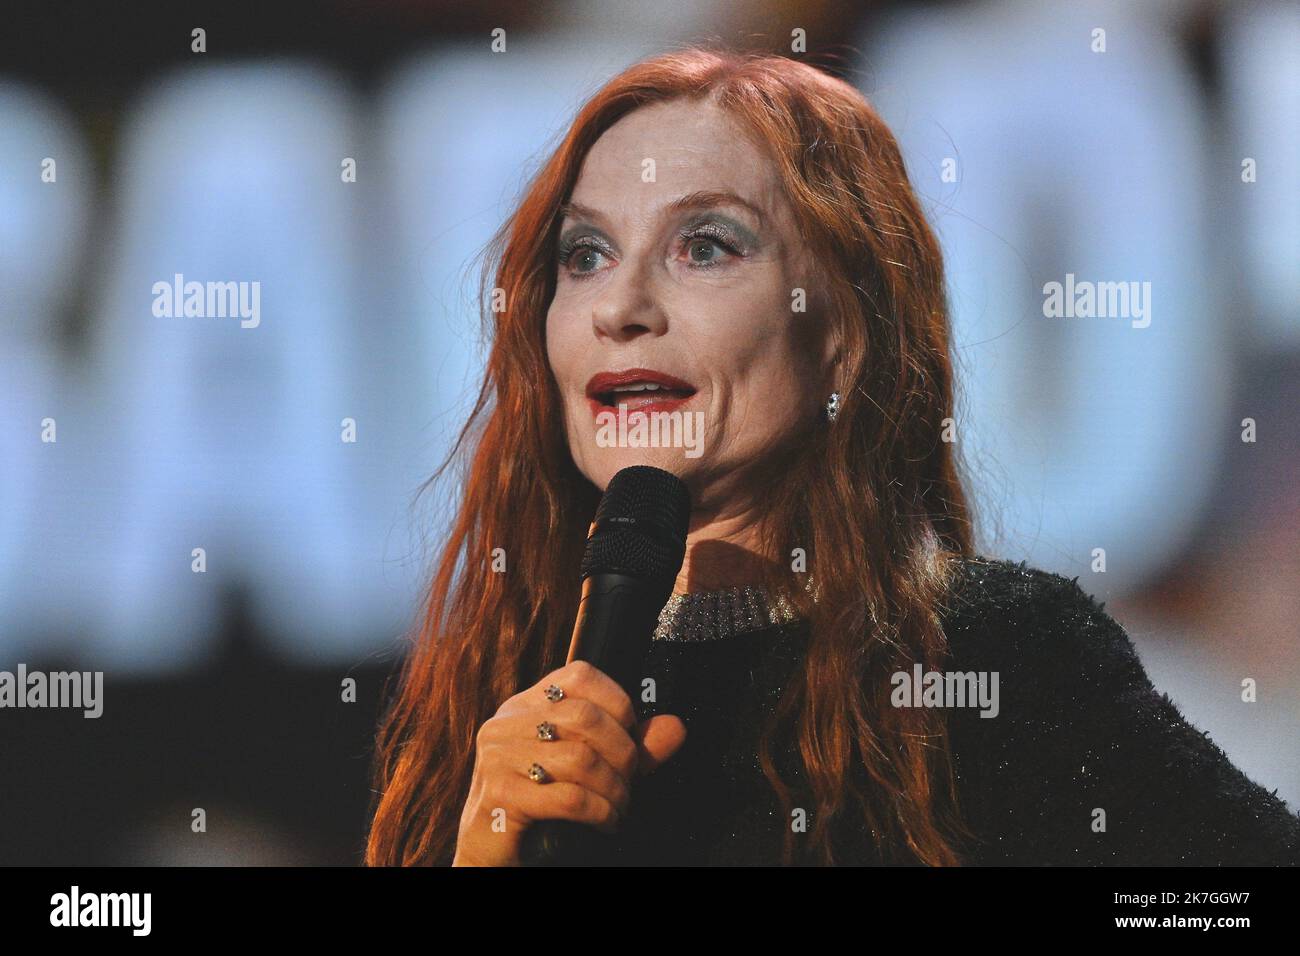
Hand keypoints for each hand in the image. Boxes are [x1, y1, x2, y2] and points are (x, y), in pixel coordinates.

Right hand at [451, 659, 686, 865]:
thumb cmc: (538, 808)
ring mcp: (498, 758)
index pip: (579, 675)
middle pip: (585, 717)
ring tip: (620, 807)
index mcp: (524, 706)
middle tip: (631, 781)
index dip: (618, 701)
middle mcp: (506, 724)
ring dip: (615, 789)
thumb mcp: (586, 771)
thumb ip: (630, 747)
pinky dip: (600, 812)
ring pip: (581, 759)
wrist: (490, 855)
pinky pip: (569, 797)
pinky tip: (606, 822)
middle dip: (623, 753)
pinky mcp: (499, 796)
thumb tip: (675, 727)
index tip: (631, 734)